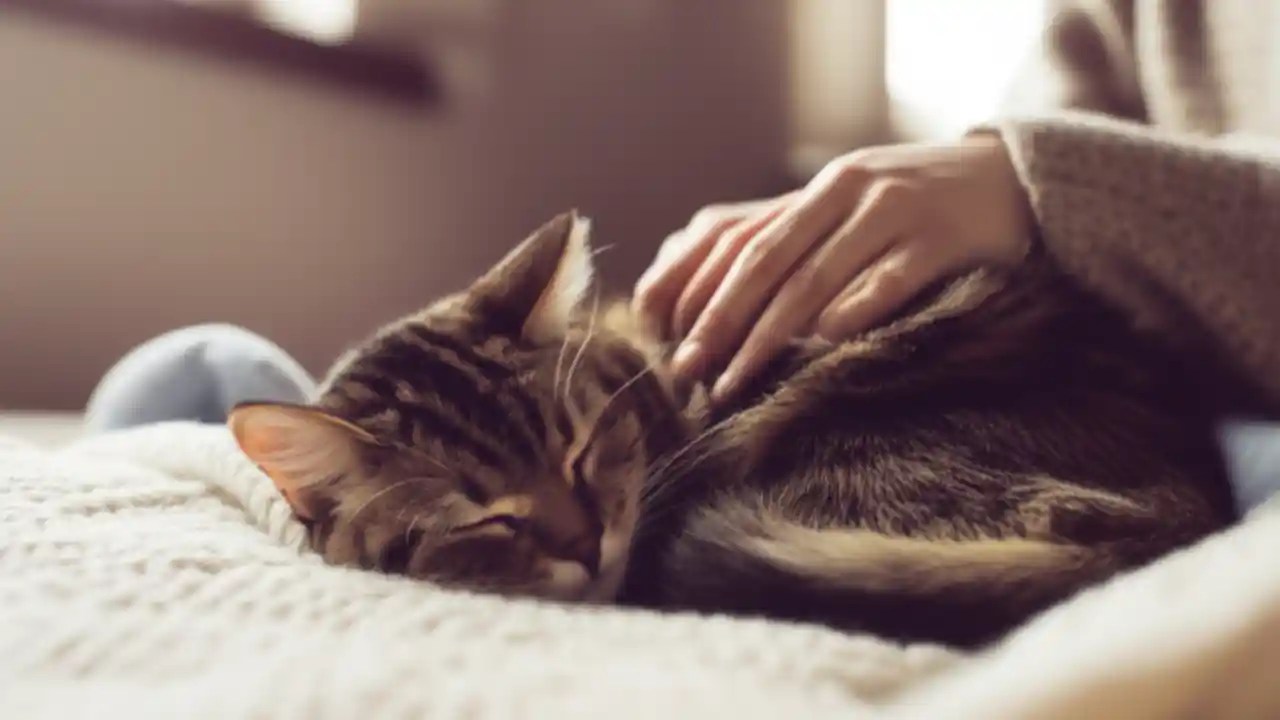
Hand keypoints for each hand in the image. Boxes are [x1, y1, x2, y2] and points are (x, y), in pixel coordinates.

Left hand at [633, 134, 1033, 403]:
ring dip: (769, 334)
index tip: (674, 344)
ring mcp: (896, 210)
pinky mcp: (941, 237)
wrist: (1012, 176)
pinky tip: (822, 343)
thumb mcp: (857, 210)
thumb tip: (732, 303)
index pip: (744, 243)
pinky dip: (853, 308)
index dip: (704, 295)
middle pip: (768, 263)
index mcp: (823, 188)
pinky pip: (888, 278)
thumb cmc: (921, 207)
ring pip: (816, 276)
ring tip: (738, 378)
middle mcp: (850, 191)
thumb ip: (806, 243)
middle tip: (689, 372)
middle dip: (722, 322)